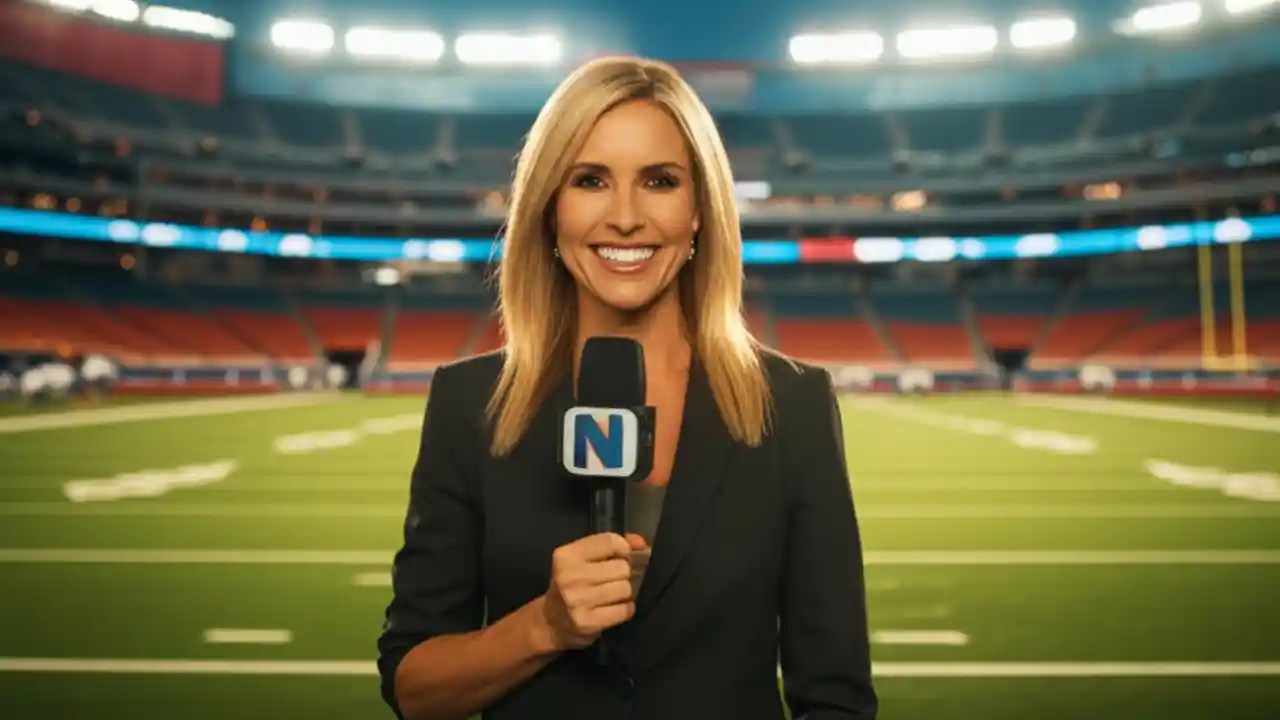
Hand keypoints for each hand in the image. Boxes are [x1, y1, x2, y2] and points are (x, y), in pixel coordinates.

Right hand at [538, 532, 648, 651]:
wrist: (550, 623)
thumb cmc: (570, 585)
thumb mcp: (582, 559)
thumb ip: (611, 546)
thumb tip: (641, 543)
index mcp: (567, 555)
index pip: (610, 542)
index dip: (624, 549)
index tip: (621, 557)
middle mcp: (570, 576)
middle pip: (622, 567)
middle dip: (623, 574)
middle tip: (612, 581)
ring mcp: (578, 601)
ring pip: (625, 588)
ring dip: (624, 593)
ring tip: (611, 596)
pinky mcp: (588, 623)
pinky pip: (625, 610)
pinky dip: (625, 609)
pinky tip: (613, 609)